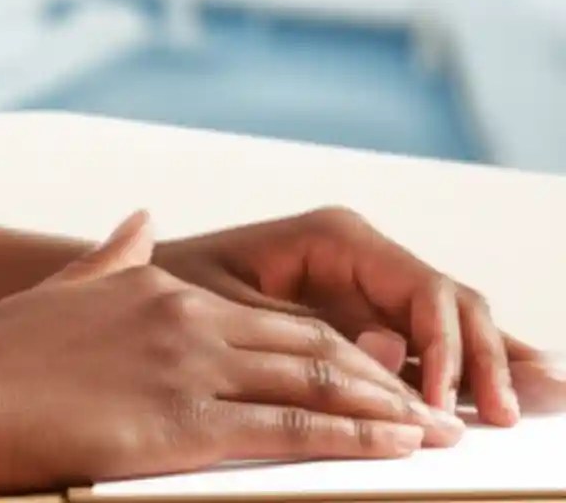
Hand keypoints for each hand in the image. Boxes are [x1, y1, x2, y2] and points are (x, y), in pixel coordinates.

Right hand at [0, 213, 462, 493]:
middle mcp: (187, 320)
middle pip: (310, 345)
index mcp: (162, 291)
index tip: (373, 366)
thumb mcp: (59, 291)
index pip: (273, 319)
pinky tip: (391, 446)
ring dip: (384, 407)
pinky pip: (289, 427)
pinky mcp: (181, 422)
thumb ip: (111, 256)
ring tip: (431, 429)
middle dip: (379, 376)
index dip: (334, 345)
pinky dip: (352, 435)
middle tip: (428, 400)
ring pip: (315, 380)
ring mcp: (187, 368)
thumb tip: (143, 219)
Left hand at [152, 207, 565, 425]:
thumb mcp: (226, 305)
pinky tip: (502, 396)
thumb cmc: (170, 288)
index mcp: (336, 238)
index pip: (422, 290)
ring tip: (535, 403)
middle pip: (449, 307)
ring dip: (490, 365)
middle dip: (486, 358)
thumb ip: (305, 328)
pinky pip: (420, 350)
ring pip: (447, 328)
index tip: (447, 403)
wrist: (129, 294)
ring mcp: (366, 292)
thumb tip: (389, 348)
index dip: (448, 347)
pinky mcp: (358, 327)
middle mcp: (362, 259)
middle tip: (505, 415)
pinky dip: (460, 373)